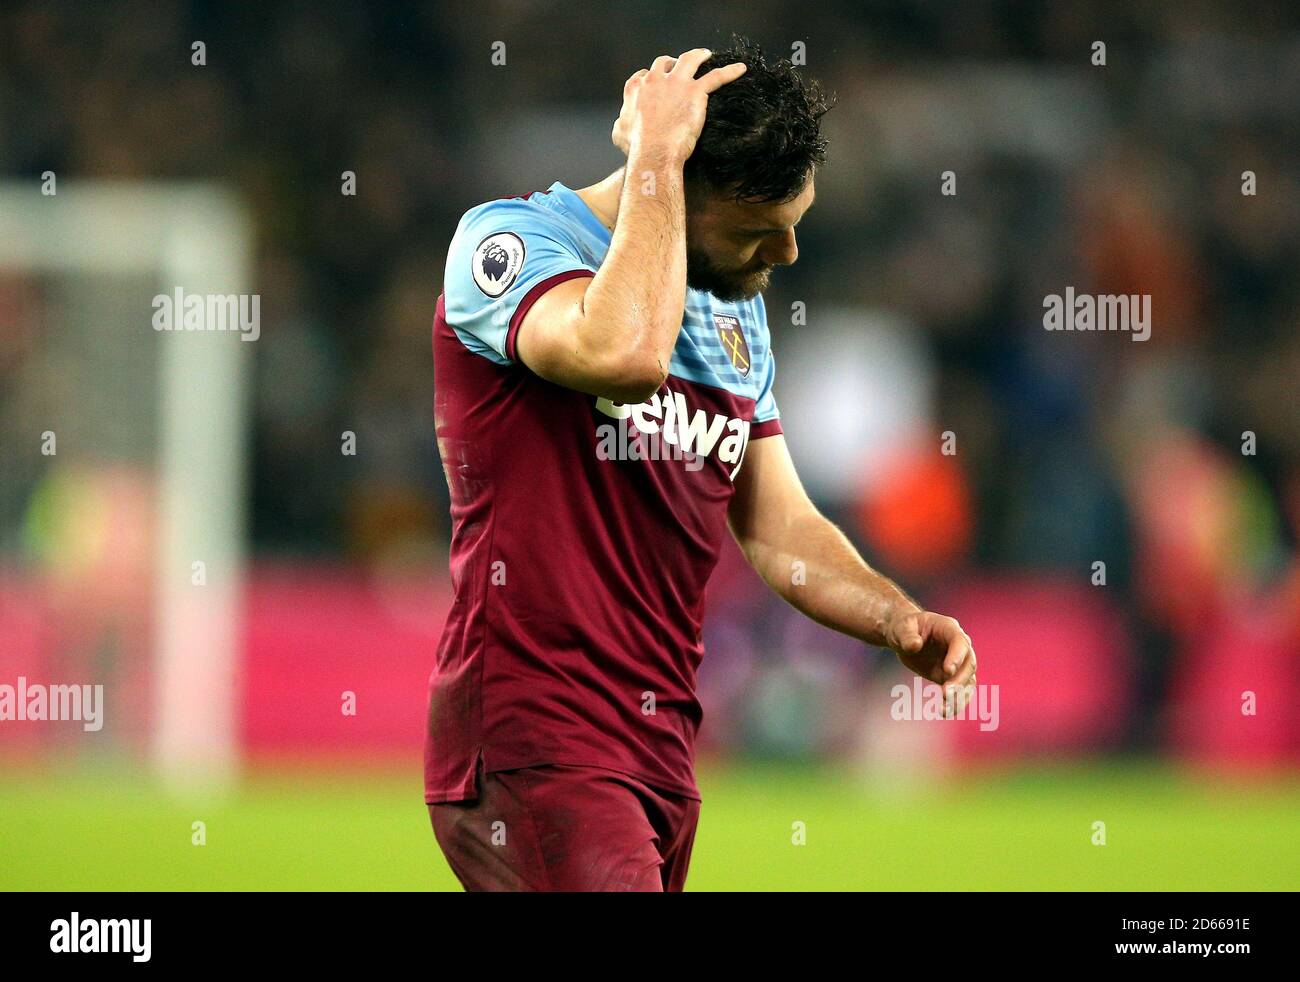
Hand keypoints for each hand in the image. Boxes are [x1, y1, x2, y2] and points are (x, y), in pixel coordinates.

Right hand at [610, 48, 746, 161]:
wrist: (654, 152)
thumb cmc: (636, 147)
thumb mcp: (619, 134)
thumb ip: (621, 123)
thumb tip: (621, 122)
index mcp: (636, 88)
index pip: (643, 75)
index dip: (651, 77)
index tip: (656, 82)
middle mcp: (655, 80)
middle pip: (664, 63)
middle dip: (672, 63)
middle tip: (679, 67)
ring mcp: (677, 83)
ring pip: (689, 60)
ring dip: (698, 55)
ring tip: (706, 55)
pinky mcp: (696, 92)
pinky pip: (717, 77)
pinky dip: (730, 71)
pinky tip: (741, 69)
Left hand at [885, 609, 976, 717]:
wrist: (903, 636)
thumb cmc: (903, 628)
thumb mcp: (901, 628)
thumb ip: (907, 636)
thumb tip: (914, 646)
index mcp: (949, 628)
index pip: (960, 642)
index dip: (957, 657)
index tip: (948, 671)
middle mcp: (959, 646)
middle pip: (969, 664)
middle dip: (959, 681)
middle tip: (945, 694)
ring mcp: (957, 662)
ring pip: (968, 681)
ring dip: (960, 696)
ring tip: (945, 709)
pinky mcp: (950, 677)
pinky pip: (959, 691)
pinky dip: (955, 703)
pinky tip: (945, 712)